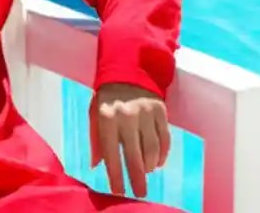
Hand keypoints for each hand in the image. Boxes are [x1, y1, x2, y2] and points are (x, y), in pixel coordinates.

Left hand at [90, 83, 170, 198]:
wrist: (129, 67)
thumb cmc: (108, 95)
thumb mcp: (95, 113)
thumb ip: (96, 139)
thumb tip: (96, 165)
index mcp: (107, 118)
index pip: (112, 154)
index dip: (116, 175)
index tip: (119, 191)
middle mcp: (128, 117)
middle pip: (135, 156)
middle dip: (137, 178)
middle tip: (140, 193)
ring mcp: (146, 113)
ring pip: (152, 149)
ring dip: (149, 166)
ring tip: (145, 172)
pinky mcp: (161, 110)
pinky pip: (165, 138)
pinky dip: (162, 154)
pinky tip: (157, 162)